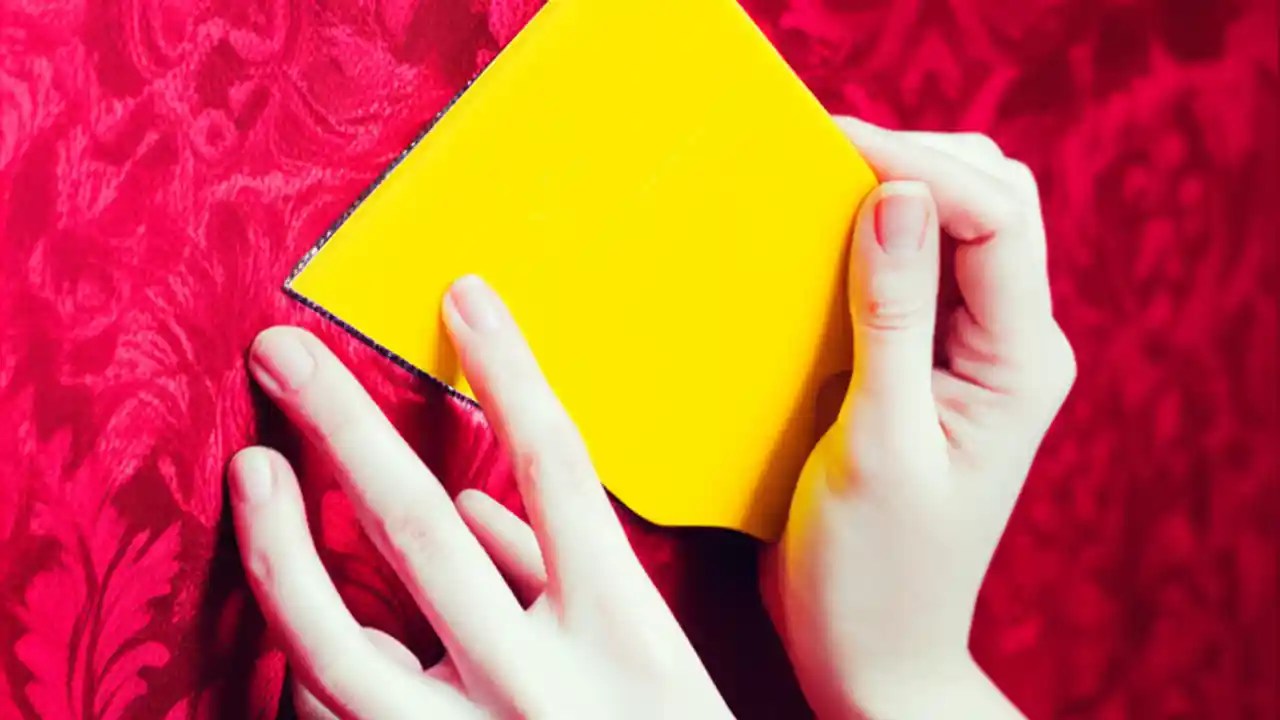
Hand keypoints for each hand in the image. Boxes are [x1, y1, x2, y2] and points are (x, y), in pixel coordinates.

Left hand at [229, 277, 732, 719]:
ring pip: (337, 640)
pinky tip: (301, 610)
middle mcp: (543, 687)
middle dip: (344, 426)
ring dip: (279, 545)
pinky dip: (309, 664)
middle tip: (282, 351)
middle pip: (422, 529)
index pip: (561, 467)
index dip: (508, 370)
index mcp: (626, 634)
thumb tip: (483, 505)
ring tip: (252, 467)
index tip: (461, 293)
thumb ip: (568, 574)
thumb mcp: (651, 657)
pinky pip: (332, 717)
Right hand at [762, 119, 1075, 718]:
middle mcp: (1008, 345)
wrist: (870, 648)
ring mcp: (968, 354)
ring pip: (952, 229)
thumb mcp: (878, 441)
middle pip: (989, 203)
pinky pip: (910, 276)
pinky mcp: (923, 367)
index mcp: (1019, 362)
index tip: (837, 146)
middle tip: (825, 155)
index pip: (996, 219)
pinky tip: (817, 243)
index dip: (922, 165)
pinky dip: (867, 243)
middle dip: (915, 161)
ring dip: (892, 195)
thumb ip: (891, 316)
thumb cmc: (876, 569)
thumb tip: (897, 193)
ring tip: (817, 185)